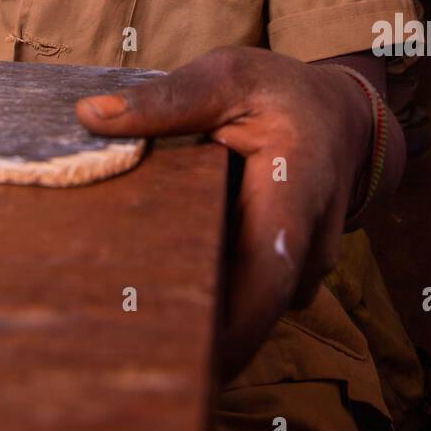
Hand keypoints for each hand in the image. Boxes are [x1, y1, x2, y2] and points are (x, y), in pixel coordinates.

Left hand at [76, 46, 373, 381]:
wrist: (340, 118)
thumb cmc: (281, 93)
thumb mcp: (227, 77)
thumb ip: (165, 100)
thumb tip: (90, 117)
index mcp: (295, 188)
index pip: (269, 271)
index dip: (232, 325)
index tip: (187, 353)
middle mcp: (309, 243)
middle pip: (252, 304)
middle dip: (196, 322)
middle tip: (125, 322)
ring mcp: (303, 269)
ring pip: (249, 304)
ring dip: (201, 304)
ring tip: (135, 298)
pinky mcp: (286, 278)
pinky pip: (247, 295)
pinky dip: (211, 290)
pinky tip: (164, 278)